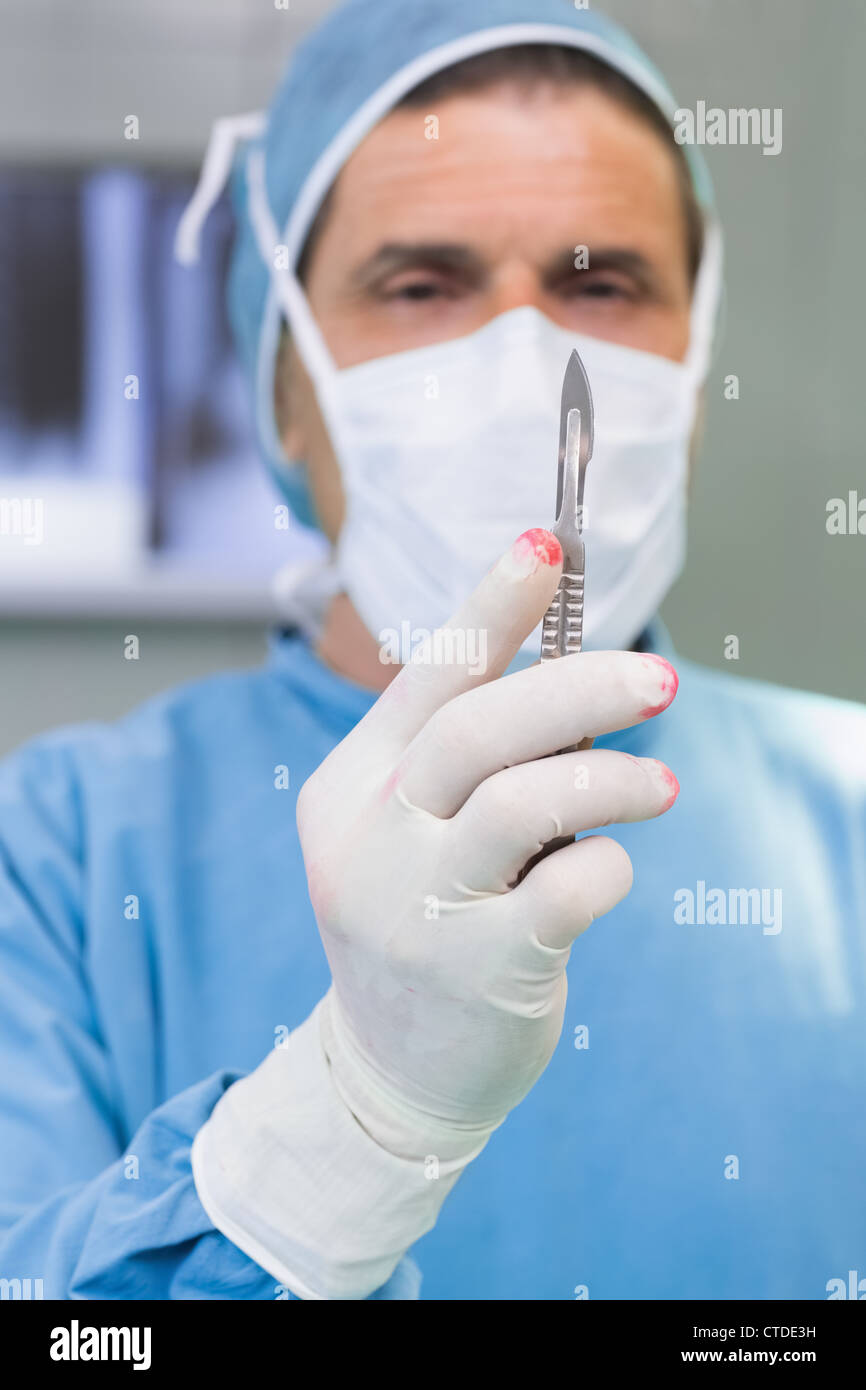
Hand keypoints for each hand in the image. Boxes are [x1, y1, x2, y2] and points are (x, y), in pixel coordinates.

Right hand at [297, 529, 678, 1159]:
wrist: (394, 1067)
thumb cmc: (423, 921)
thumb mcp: (407, 833)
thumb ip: (462, 761)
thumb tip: (573, 675)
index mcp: (351, 788)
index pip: (425, 677)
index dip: (489, 605)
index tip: (546, 543)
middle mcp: (371, 839)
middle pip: (479, 728)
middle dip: (581, 686)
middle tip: (659, 679)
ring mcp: (418, 908)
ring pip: (526, 799)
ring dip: (615, 778)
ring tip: (663, 784)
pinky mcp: (479, 969)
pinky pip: (569, 888)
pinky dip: (609, 864)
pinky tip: (607, 873)